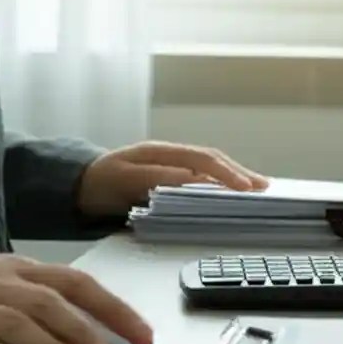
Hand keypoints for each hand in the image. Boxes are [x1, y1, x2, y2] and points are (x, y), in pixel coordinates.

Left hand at [77, 140, 269, 216]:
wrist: (79, 185)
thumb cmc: (100, 182)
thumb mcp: (125, 179)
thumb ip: (158, 177)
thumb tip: (193, 179)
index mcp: (161, 152)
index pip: (201, 160)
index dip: (225, 173)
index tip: (244, 188)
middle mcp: (170, 155)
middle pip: (212, 160)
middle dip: (239, 172)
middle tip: (263, 187)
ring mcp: (171, 164)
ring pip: (210, 167)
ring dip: (234, 176)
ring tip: (258, 187)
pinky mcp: (170, 177)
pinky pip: (202, 176)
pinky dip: (221, 182)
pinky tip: (233, 191)